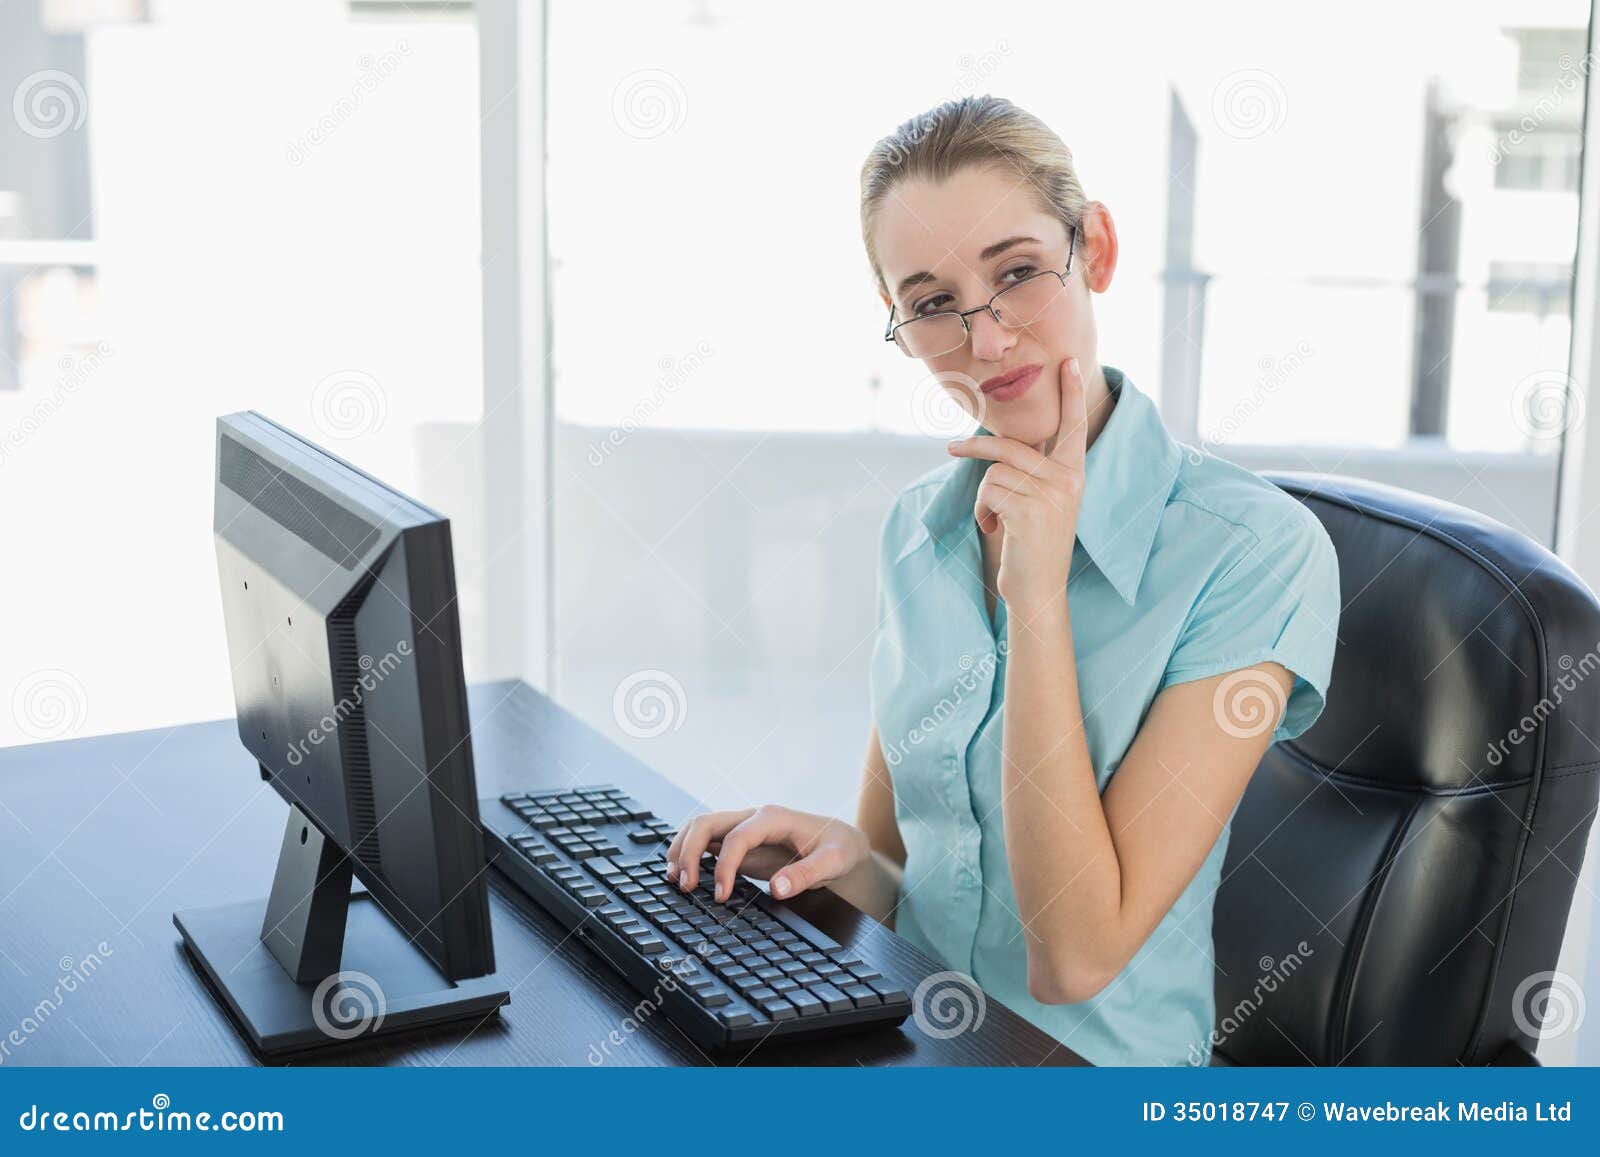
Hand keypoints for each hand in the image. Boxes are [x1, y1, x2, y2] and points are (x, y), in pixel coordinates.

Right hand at [665, 804, 870, 903]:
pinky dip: (690, 854)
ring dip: (682, 849)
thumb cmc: (838, 848)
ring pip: (700, 828)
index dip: (724, 866)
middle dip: (688, 851)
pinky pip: (707, 842)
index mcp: (772, 818)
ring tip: (674, 879)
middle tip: (684, 886)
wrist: (842, 841)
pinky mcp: (740, 842)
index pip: (736, 837)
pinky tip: (684, 875)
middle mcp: (752, 818)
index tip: (721, 895)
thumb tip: (776, 889)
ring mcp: (743, 828)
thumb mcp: (833, 862)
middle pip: (706, 823)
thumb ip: (806, 875)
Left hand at [946, 356, 1087, 613]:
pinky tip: (995, 529)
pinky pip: (988, 490)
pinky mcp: (1029, 509)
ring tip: (996, 520)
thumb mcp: (1042, 502)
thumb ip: (1033, 471)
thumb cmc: (1033, 544)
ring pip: (995, 470)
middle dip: (975, 446)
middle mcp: (1069, 479)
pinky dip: (983, 511)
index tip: (1066, 363)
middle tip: (950, 446)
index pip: (1073, 427)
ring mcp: (1052, 494)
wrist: (1038, 589)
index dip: (1070, 394)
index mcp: (1074, 474)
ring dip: (985, 497)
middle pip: (1011, 445)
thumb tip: (1000, 445)